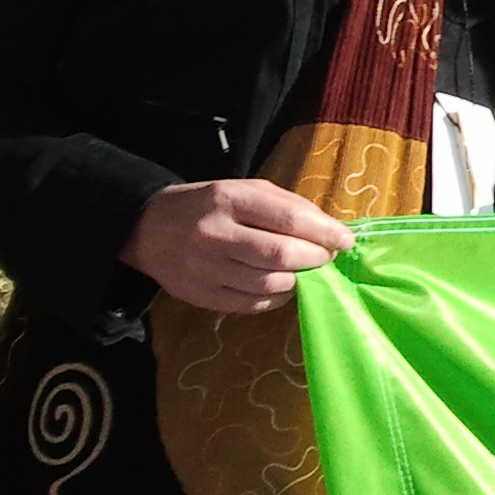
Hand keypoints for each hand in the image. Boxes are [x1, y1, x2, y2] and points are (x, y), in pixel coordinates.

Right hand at [119, 179, 353, 314]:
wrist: (149, 229)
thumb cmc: (209, 205)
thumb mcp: (245, 190)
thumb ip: (286, 206)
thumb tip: (330, 230)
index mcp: (229, 199)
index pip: (288, 219)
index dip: (324, 232)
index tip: (345, 240)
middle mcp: (215, 235)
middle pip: (281, 255)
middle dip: (315, 259)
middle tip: (327, 257)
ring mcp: (205, 269)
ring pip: (268, 284)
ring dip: (299, 280)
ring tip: (305, 271)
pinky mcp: (201, 296)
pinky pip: (252, 304)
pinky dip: (276, 297)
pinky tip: (282, 285)